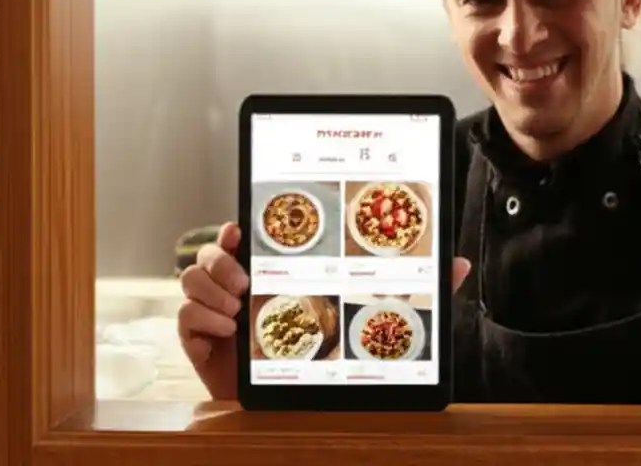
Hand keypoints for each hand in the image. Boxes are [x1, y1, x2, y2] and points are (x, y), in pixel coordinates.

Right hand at [178, 222, 473, 400]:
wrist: (302, 413)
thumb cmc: (333, 357)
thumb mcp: (376, 318)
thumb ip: (415, 290)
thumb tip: (457, 265)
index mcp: (279, 272)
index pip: (249, 234)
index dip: (240, 226)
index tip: (247, 227)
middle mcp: (244, 288)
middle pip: (212, 250)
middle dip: (221, 257)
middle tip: (248, 279)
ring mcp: (220, 314)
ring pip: (191, 277)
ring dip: (210, 286)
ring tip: (240, 305)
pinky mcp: (202, 342)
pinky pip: (183, 317)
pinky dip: (201, 318)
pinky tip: (228, 328)